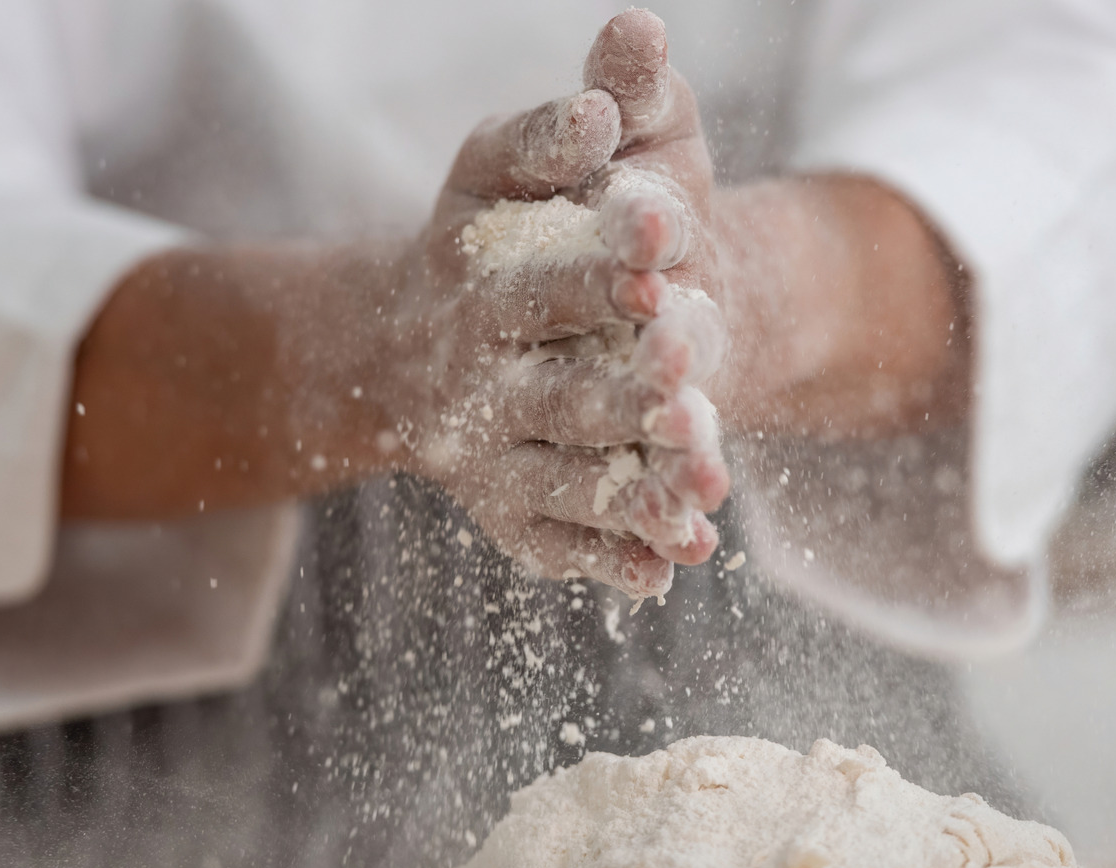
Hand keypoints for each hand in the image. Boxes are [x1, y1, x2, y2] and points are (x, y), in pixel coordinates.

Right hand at [382, 67, 727, 597]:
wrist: (411, 348)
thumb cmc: (490, 236)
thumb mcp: (512, 164)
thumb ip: (573, 115)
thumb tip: (635, 33)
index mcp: (472, 277)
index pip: (539, 269)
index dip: (600, 256)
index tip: (664, 235)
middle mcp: (468, 372)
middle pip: (549, 387)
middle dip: (620, 386)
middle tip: (688, 378)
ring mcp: (482, 453)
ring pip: (559, 477)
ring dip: (628, 489)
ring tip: (704, 495)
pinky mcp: (501, 510)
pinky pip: (553, 542)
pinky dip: (607, 558)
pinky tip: (667, 567)